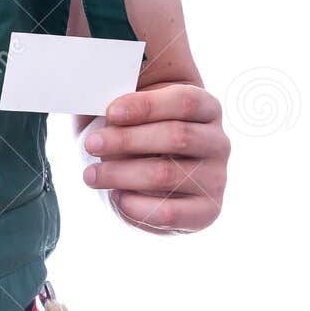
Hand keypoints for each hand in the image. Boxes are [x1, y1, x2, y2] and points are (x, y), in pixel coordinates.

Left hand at [82, 84, 229, 233]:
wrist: (149, 178)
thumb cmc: (138, 133)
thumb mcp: (136, 108)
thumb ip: (130, 97)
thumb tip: (107, 100)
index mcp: (207, 108)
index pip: (185, 101)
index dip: (146, 105)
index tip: (110, 111)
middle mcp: (218, 142)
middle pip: (176, 136)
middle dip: (127, 140)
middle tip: (91, 144)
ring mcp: (216, 178)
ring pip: (166, 174)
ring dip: (121, 174)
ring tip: (91, 175)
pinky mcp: (206, 211)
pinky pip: (169, 213)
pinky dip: (136, 205)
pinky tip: (116, 197)